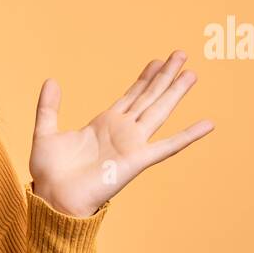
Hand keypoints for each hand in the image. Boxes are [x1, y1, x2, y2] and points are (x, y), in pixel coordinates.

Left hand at [29, 50, 213, 217]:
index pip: (130, 96)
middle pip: (149, 98)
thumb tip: (51, 81)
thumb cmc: (49, 174)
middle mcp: (122, 131)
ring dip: (175, 93)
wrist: (53, 198)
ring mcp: (132, 144)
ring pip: (159, 111)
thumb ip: (49, 107)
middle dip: (165, 76)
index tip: (157, 61)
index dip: (145, 78)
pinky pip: (168, 146)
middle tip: (181, 54)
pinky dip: (188, 135)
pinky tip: (207, 124)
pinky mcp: (137, 160)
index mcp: (103, 124)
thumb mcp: (46, 133)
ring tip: (192, 73)